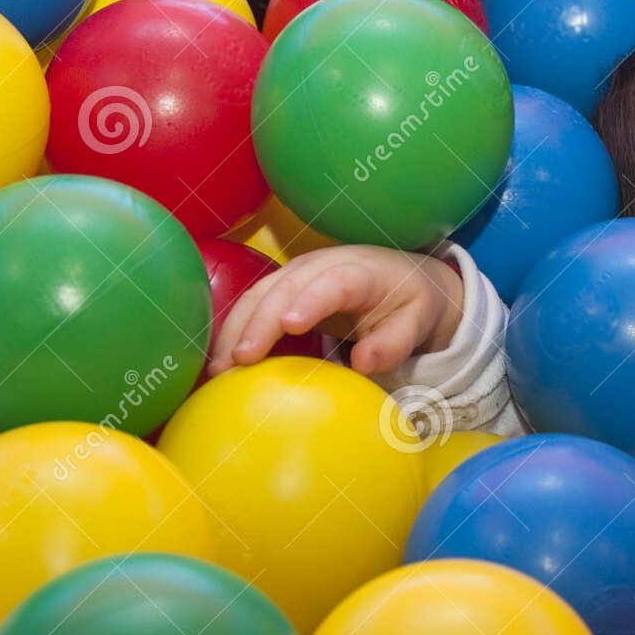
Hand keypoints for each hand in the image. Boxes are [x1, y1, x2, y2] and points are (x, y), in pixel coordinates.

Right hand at [206, 245, 464, 377]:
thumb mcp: (416, 322)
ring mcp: (297, 273)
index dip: (311, 300)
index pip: (334, 282)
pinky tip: (219, 361)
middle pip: (285, 288)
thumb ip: (394, 342)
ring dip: (236, 329)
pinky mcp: (282, 287)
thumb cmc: (409, 304)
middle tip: (241, 360)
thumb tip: (364, 362)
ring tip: (219, 368)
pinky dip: (234, 330)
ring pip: (259, 294)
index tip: (291, 324)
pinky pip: (253, 304)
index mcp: (361, 272)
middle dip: (260, 322)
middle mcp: (323, 266)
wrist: (402, 279)